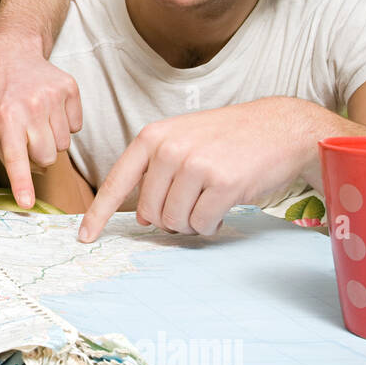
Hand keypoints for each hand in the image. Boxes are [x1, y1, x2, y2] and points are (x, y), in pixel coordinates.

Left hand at [0, 41, 81, 208]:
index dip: (22, 183)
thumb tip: (33, 177)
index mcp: (5, 117)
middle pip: (47, 157)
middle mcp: (30, 106)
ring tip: (37, 119)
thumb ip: (8, 152)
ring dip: (51, 139)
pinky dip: (65, 124)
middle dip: (38, 154)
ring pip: (63, 145)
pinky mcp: (71, 88)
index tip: (27, 204)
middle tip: (27, 137)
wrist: (12, 54)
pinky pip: (76, 127)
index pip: (16, 157)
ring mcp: (53, 96)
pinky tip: (50, 109)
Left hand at [77, 97, 333, 241]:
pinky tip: (224, 206)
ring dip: (193, 221)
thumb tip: (141, 217)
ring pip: (175, 221)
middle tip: (193, 201)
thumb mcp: (183, 140)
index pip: (117, 181)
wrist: (280, 127)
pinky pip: (202, 223)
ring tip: (210, 200)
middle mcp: (169, 149)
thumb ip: (156, 172)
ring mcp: (195, 165)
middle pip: (149, 212)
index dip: (98, 214)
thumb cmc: (230, 138)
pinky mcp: (222, 183)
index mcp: (153, 137)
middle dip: (170, 217)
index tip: (85, 237)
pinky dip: (211, 224)